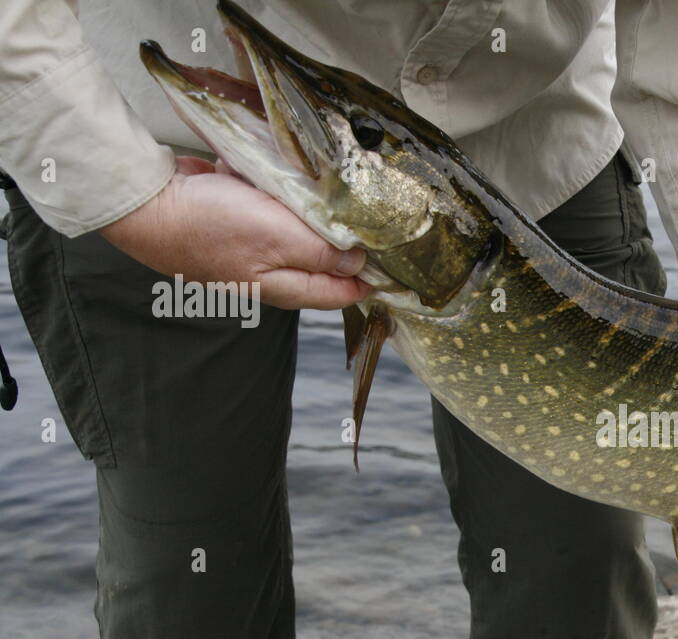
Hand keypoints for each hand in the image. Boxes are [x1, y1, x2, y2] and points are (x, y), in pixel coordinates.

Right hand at [100, 156, 368, 309]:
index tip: (402, 263)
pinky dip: (280, 194)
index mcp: (288, 286)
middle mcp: (274, 273)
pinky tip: (286, 178)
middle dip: (349, 241)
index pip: (343, 292)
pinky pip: (272, 208)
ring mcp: (254, 247)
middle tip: (378, 219)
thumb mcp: (278, 237)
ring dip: (315, 213)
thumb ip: (322, 251)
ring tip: (342, 195)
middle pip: (325, 261)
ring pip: (300, 232)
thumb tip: (360, 263)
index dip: (374, 279)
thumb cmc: (210, 224)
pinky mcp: (237, 219)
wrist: (147, 202)